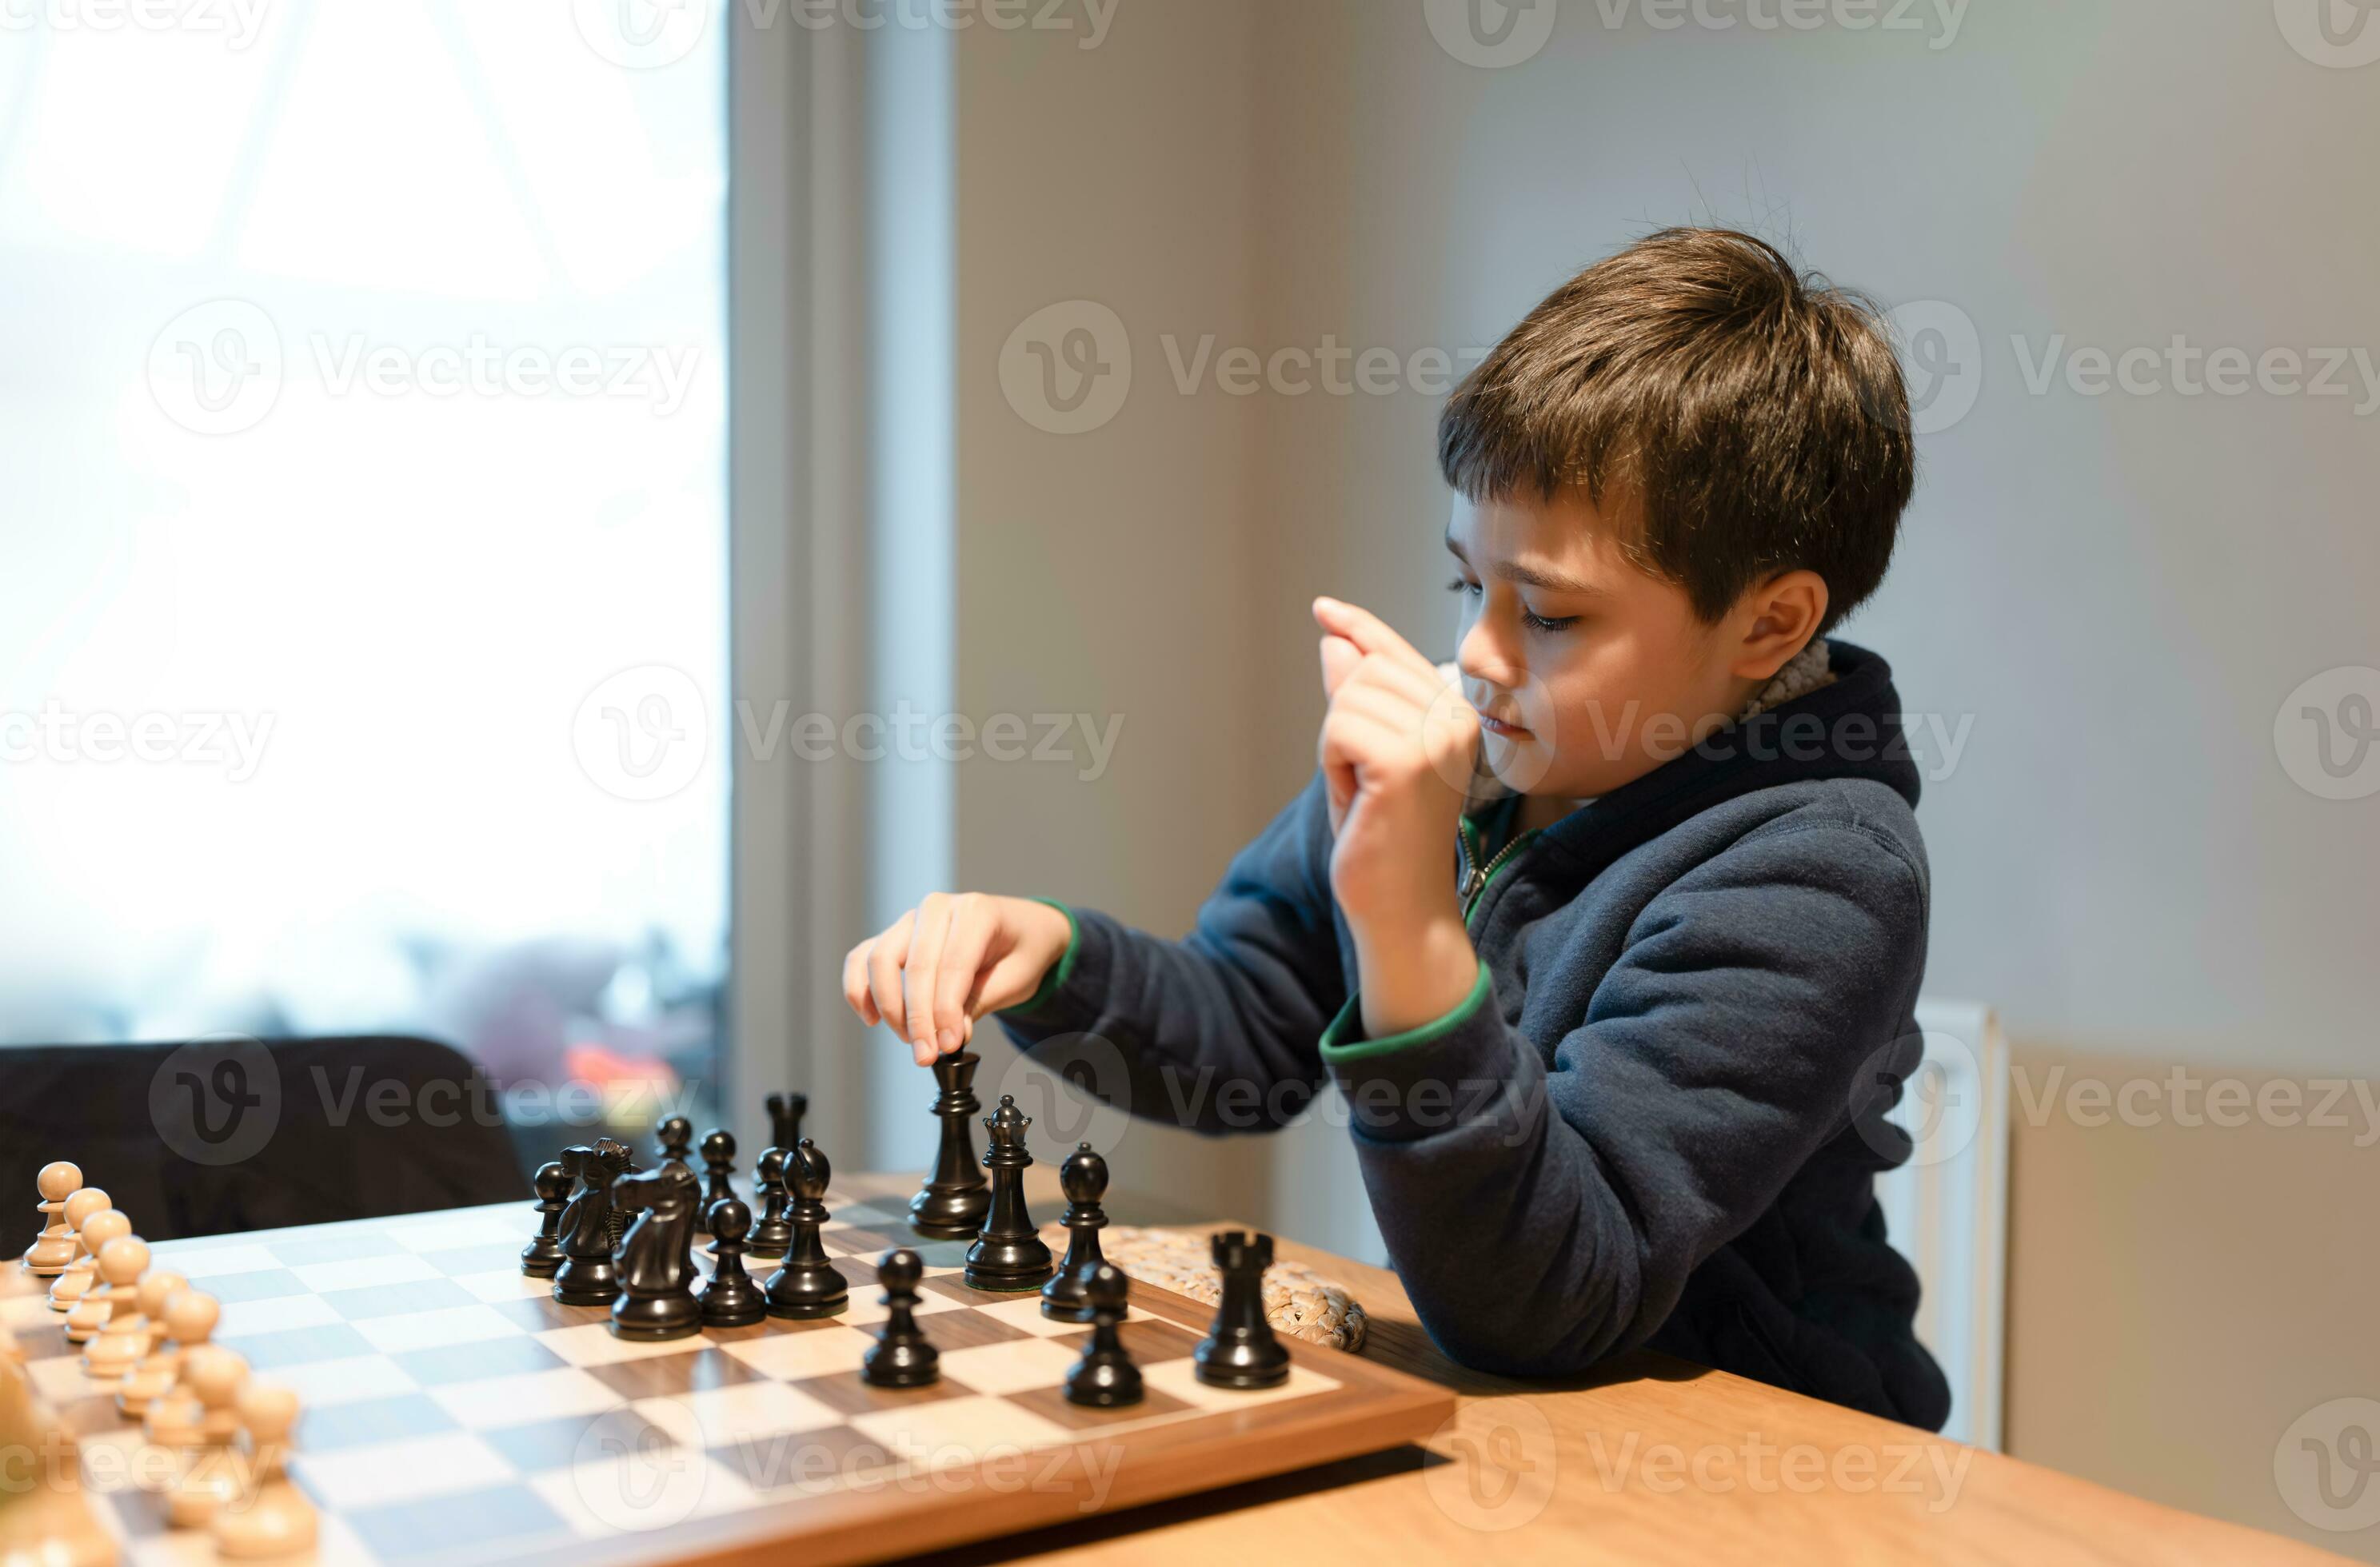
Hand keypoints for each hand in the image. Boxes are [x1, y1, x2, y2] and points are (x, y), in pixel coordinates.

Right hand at [842, 893, 1074, 1065]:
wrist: (1021, 930)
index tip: (948, 1046)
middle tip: (926, 1055)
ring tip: (910, 1040)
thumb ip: (980, 1002)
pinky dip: (859, 989)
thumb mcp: (1016, 978)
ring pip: (880, 960)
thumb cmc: (1020, 952)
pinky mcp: (893, 935)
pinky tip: (872, 1019)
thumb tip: (947, 1036)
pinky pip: (862, 958)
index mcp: (976, 911)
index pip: (952, 964)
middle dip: (917, 1018)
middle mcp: (938, 908)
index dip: (946, 1010)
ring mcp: (911, 920)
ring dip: (889, 1007)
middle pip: (914, 965)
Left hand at [1313, 596, 1482, 1034]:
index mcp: (1458, 713)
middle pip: (1362, 671)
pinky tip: (1360, 801)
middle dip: (1344, 724)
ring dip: (1337, 749)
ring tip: (1366, 794)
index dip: (1357, 627)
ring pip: (1346, 699)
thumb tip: (1336, 641)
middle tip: (1366, 783)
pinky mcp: (1406, 760)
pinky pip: (1338, 728)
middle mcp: (1458, 717)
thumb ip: (1358, 698)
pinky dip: (1334, 766)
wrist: (1404, 908)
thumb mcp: (1366, 756)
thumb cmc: (1385, 838)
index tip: (1325, 609)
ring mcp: (1437, 737)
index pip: (1394, 652)